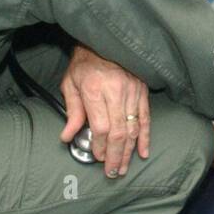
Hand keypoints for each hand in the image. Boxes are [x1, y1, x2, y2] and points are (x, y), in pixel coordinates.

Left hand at [59, 45, 149, 177]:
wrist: (103, 41)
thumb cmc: (84, 65)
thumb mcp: (70, 85)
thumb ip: (72, 112)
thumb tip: (67, 136)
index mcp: (95, 89)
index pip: (101, 126)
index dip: (100, 146)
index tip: (98, 157)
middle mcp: (116, 91)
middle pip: (119, 132)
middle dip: (116, 156)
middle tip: (112, 172)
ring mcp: (132, 91)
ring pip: (133, 128)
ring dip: (129, 151)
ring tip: (123, 168)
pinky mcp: (142, 91)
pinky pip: (146, 118)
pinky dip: (145, 137)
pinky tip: (142, 152)